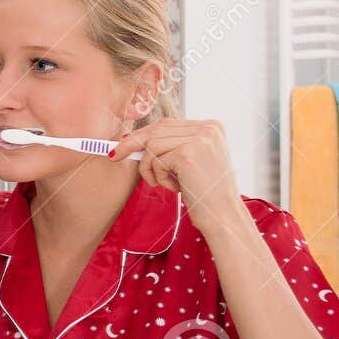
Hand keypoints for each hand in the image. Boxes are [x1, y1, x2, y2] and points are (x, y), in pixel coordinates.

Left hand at [111, 118, 243, 233]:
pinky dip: (158, 176)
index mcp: (211, 127)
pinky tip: (174, 187)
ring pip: (153, 145)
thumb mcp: (193, 161)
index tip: (124, 143)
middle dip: (132, 143)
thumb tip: (133, 139)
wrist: (222, 215)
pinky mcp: (188, 154)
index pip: (168, 123)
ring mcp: (199, 139)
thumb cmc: (205, 193)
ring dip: (149, 168)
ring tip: (162, 183)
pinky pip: (155, 160)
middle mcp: (208, 128)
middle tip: (115, 155)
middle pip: (157, 129)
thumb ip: (174, 145)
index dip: (143, 134)